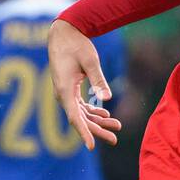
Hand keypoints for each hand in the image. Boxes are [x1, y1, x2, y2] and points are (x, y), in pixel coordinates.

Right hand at [48, 18, 121, 150]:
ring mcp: (65, 93)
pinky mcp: (69, 89)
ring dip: (98, 121)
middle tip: (115, 139)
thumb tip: (107, 98)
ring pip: (82, 114)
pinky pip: (81, 106)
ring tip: (117, 126)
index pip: (75, 118)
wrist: (63, 32)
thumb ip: (98, 80)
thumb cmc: (76, 45)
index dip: (84, 133)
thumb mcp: (91, 61)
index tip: (92, 146)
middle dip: (97, 130)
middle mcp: (63, 95)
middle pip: (81, 120)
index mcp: (65, 90)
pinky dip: (93, 111)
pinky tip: (106, 115)